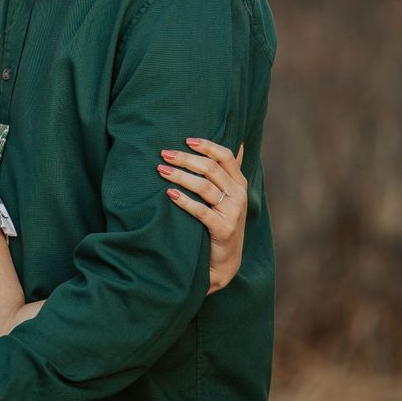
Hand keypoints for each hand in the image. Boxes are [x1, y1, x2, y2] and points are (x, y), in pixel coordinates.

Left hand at [158, 138, 247, 293]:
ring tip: (161, 170)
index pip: (225, 157)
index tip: (186, 140)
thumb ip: (230, 171)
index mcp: (240, 183)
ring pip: (204, 187)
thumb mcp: (231, 196)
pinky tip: (169, 194)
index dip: (206, 145)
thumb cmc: (223, 221)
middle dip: (185, 158)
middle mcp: (239, 195)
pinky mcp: (223, 229)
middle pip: (210, 169)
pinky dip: (184, 200)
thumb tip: (237, 141)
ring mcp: (232, 213)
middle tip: (164, 154)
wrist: (225, 260)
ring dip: (180, 176)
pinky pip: (200, 210)